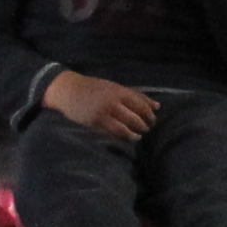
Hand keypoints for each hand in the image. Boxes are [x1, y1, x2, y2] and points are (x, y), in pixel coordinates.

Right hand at [41, 69, 161, 137]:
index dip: (149, 113)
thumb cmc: (93, 88)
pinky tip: (127, 139)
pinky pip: (113, 132)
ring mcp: (105, 112)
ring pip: (126, 126)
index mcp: (119, 90)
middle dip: (144, 124)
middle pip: (136, 115)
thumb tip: (157, 106)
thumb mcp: (114, 87)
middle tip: (147, 129)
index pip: (141, 103)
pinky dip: (123, 136)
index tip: (153, 119)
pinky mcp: (96, 121)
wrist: (69, 90)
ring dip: (135, 133)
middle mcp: (114, 101)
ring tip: (138, 136)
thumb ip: (135, 95)